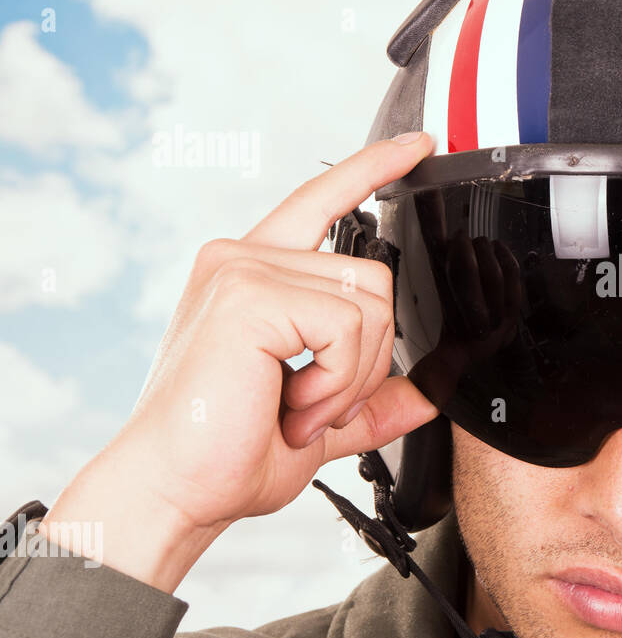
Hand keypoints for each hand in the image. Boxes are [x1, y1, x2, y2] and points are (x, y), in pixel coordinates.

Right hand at [41, 132, 439, 590]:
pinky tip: (292, 405)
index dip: (373, 169)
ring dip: (351, 375)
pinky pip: (347, 326)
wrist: (177, 491)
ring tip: (297, 408)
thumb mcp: (321, 422)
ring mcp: (242, 270)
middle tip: (313, 404)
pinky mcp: (248, 294)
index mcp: (255, 276)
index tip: (417, 146)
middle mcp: (243, 259)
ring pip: (369, 303)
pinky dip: (337, 380)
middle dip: (368, 357)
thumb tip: (428, 394)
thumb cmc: (227, 454)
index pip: (321, 202)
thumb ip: (371, 400)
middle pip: (374, 278)